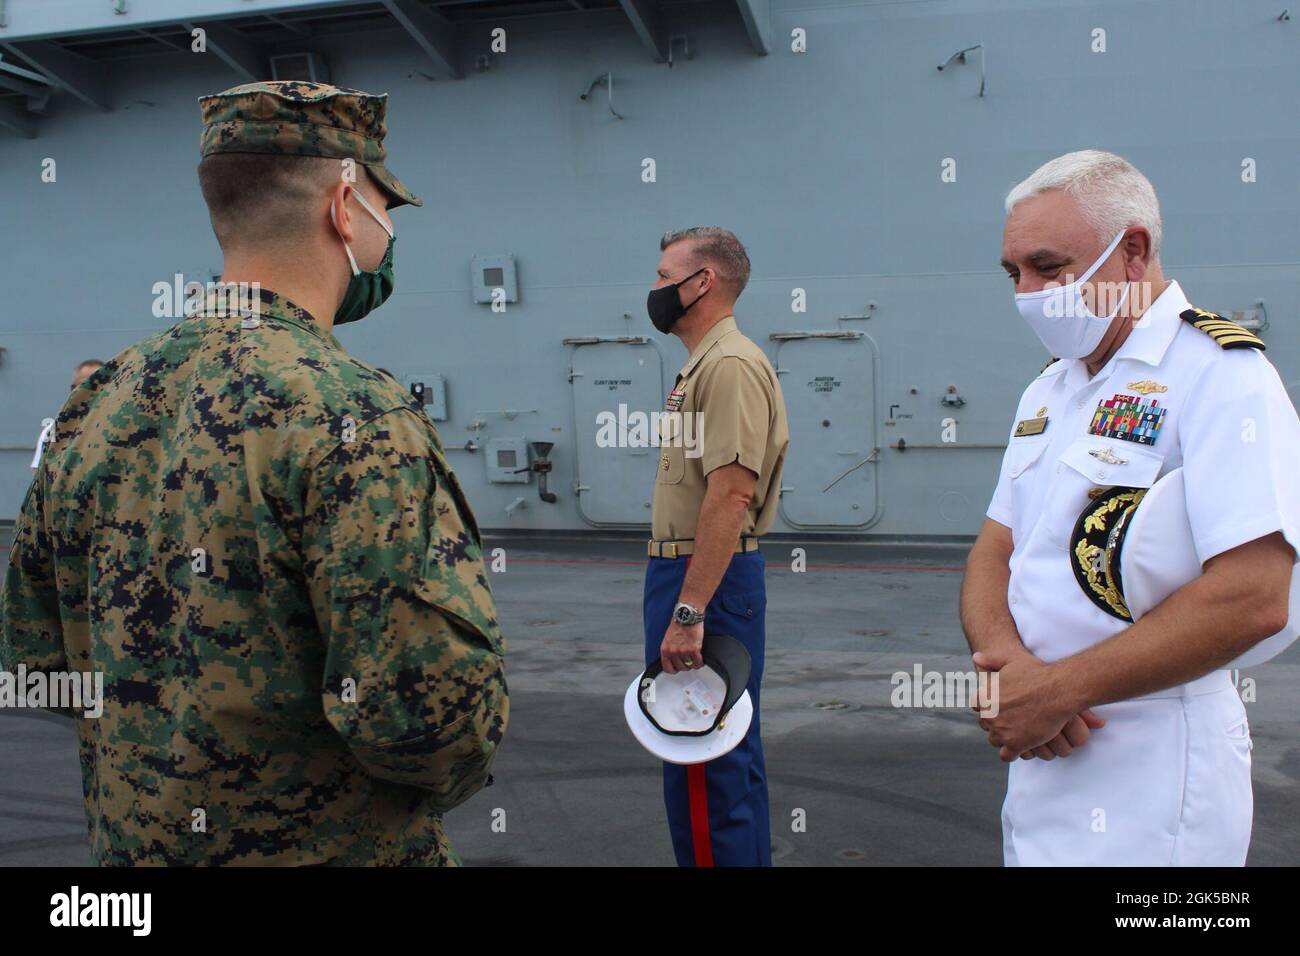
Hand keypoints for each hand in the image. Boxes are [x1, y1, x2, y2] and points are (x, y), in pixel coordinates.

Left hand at [661, 621, 704, 673]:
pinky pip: (698, 662)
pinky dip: (700, 662)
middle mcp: (673, 652)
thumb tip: (674, 659)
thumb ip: (670, 649)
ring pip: (690, 665)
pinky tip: (701, 659)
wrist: (687, 615)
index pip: (667, 668)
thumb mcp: (668, 638)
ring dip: (693, 663)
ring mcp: (683, 651)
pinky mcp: (694, 649)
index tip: (677, 669)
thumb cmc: (679, 623)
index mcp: (665, 649)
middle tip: (689, 660)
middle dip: (685, 665)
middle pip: (680, 667)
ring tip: (695, 659)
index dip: (673, 670)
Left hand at [972, 650, 1086, 761]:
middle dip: (997, 723)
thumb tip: (976, 657)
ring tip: (1018, 732)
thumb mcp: (1010, 660)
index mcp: (983, 697)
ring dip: (1004, 738)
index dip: (989, 707)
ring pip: (995, 741)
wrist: (1058, 689)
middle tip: (1013, 720)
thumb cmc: (1036, 673)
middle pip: (986, 725)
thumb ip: (990, 660)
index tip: (1000, 707)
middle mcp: (988, 715)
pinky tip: (1022, 745)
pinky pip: (1006, 755)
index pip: (977, 707)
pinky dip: (1013, 752)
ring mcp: (1001, 731)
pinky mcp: (1015, 745)